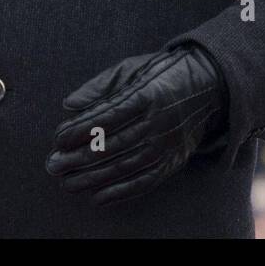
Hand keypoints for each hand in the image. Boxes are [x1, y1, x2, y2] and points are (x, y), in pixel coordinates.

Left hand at [45, 45, 228, 205]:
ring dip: (93, 178)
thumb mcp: (133, 68)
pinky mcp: (174, 160)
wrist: (210, 85)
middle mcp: (159, 121)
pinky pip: (145, 181)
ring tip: (67, 183)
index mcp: (147, 94)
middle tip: (54, 165)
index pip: (108, 116)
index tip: (58, 139)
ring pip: (125, 166)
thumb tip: (69, 104)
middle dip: (79, 158)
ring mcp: (168, 144)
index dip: (81, 130)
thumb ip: (100, 86)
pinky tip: (98, 197)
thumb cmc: (164, 74)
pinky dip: (121, 192)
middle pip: (113, 145)